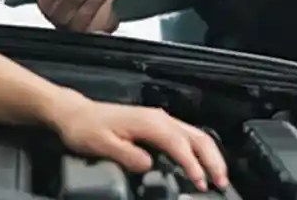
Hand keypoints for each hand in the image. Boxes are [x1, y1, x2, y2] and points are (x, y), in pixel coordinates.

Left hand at [48, 93, 228, 191]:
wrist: (76, 115)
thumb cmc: (86, 128)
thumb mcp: (102, 144)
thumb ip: (127, 155)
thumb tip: (148, 165)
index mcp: (149, 122)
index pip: (179, 144)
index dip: (192, 164)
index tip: (199, 183)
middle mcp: (159, 118)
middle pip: (196, 136)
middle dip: (212, 160)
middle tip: (220, 183)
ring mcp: (160, 119)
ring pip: (195, 134)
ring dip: (209, 155)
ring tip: (217, 177)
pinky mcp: (157, 124)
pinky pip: (186, 136)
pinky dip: (199, 150)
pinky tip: (201, 164)